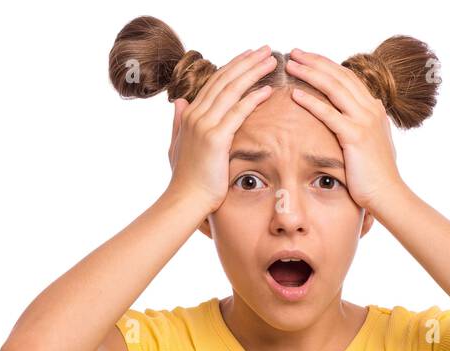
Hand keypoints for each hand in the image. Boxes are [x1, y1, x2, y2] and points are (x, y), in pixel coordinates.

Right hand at [166, 46, 276, 216]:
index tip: (250, 56)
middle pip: (224, 80)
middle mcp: (195, 115)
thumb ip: (179, 123)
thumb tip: (179, 103)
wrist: (185, 200)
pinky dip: (252, 99)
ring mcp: (204, 125)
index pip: (214, 82)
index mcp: (190, 115)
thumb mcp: (177, 146)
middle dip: (247, 62)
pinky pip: (237, 112)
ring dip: (253, 73)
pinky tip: (267, 89)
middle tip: (266, 50)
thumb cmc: (186, 179)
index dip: (233, 66)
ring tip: (271, 61)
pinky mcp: (215, 138)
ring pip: (232, 90)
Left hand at [284, 49, 404, 214]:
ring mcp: (364, 120)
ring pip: (334, 88)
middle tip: (294, 52)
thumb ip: (362, 129)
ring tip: (291, 65)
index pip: (347, 77)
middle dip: (315, 61)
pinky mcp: (355, 136)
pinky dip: (311, 102)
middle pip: (339, 76)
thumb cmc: (376, 175)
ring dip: (310, 73)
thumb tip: (350, 123)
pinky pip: (329, 114)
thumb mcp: (372, 144)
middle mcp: (371, 109)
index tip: (307, 58)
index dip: (326, 65)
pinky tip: (295, 94)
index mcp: (374, 108)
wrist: (388, 194)